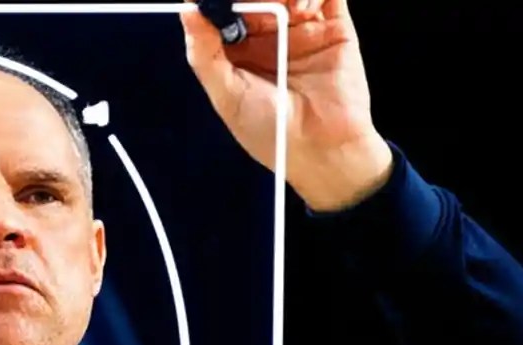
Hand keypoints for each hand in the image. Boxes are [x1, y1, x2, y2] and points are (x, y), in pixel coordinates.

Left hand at [182, 0, 393, 211]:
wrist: (320, 151)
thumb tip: (187, 12)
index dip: (216, 2)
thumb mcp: (226, 95)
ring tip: (283, 7)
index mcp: (238, 50)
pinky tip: (302, 6)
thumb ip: (204, 53)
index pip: (223, 10)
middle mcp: (269, 35)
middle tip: (250, 1)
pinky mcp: (334, 28)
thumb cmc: (270, 132)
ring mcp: (301, 29)